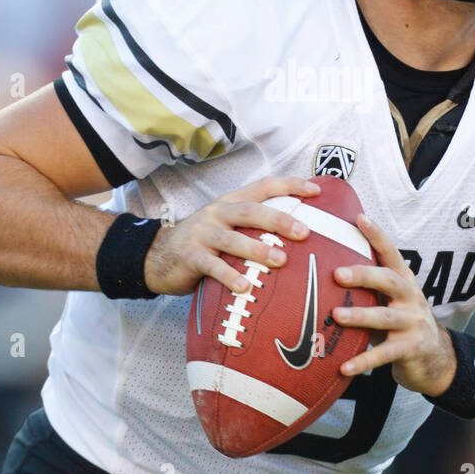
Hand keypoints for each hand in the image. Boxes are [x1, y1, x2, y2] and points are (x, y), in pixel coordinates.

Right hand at [142, 177, 318, 295]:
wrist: (157, 256)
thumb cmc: (204, 243)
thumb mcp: (226, 227)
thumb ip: (253, 227)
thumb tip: (301, 237)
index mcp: (231, 202)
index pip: (263, 187)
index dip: (290, 185)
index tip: (316, 190)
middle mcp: (217, 213)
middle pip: (251, 211)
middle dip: (279, 220)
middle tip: (303, 233)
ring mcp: (202, 233)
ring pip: (233, 238)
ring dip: (258, 250)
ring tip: (280, 261)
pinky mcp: (190, 256)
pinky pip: (212, 266)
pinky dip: (229, 277)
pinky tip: (245, 288)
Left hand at [331, 214, 456, 396]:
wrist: (435, 359)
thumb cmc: (401, 323)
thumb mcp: (390, 300)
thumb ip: (369, 289)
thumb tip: (323, 272)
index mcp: (404, 281)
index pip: (391, 253)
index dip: (377, 235)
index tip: (360, 217)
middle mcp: (412, 297)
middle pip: (389, 280)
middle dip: (364, 275)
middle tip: (337, 274)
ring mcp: (413, 323)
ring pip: (385, 316)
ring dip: (360, 316)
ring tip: (336, 316)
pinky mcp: (411, 349)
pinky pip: (384, 354)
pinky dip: (363, 361)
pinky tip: (344, 367)